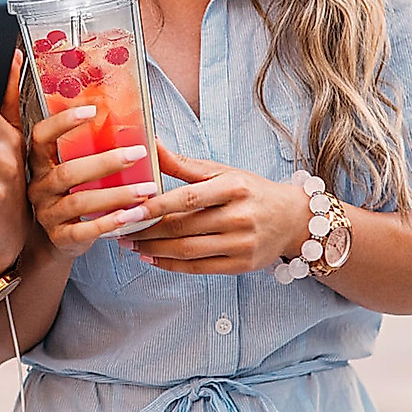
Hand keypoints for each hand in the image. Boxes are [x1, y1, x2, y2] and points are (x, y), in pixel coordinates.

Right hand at [26, 108, 155, 259]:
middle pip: (68, 172)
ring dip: (116, 195)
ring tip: (145, 190)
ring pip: (79, 202)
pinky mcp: (60, 237)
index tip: (91, 110)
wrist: (55, 240)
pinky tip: (130, 216)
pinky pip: (84, 231)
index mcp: (40, 163)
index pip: (42, 136)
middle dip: (105, 162)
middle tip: (137, 154)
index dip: (62, 122)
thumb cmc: (68, 195)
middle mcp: (39, 187)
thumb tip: (124, 117)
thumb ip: (85, 147)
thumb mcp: (68, 168)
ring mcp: (48, 214)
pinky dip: (109, 223)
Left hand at [117, 141, 310, 273]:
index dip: (155, 206)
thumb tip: (150, 143)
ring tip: (130, 243)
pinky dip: (171, 265)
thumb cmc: (249, 190)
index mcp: (233, 188)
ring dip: (153, 249)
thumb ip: (182, 163)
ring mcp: (242, 244)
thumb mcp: (221, 171)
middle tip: (119, 227)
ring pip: (188, 251)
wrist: (292, 218)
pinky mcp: (242, 265)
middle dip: (146, 230)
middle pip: (184, 227)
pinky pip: (199, 269)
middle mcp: (240, 217)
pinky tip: (150, 258)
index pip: (188, 198)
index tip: (127, 209)